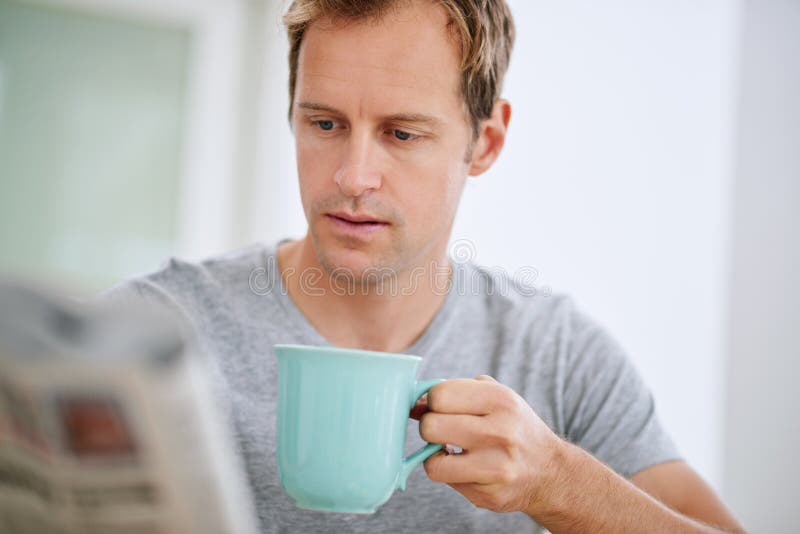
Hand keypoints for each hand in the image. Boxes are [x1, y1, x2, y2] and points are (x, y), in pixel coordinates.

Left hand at [414, 375, 563, 512]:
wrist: (549, 471)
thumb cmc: (513, 427)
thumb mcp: (494, 397)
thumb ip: (455, 393)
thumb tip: (413, 403)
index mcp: (501, 400)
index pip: (440, 394)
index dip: (432, 400)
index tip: (440, 406)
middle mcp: (500, 432)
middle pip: (431, 426)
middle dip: (430, 426)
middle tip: (442, 429)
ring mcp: (496, 467)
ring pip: (433, 461)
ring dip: (434, 454)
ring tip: (449, 449)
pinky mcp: (490, 494)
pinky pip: (446, 481)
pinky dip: (447, 472)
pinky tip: (462, 466)